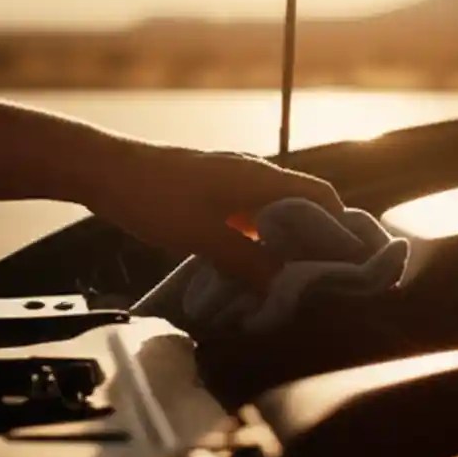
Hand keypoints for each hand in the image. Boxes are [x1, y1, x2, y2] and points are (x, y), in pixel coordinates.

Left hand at [83, 142, 343, 288]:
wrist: (103, 169)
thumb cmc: (154, 197)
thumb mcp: (204, 236)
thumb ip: (247, 261)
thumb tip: (285, 287)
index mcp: (261, 178)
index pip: (321, 196)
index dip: (342, 226)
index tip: (354, 261)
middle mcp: (253, 175)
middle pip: (301, 206)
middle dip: (316, 241)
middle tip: (325, 280)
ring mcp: (231, 182)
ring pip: (273, 214)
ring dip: (285, 243)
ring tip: (292, 281)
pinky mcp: (212, 193)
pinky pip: (249, 217)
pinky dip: (259, 240)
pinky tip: (252, 268)